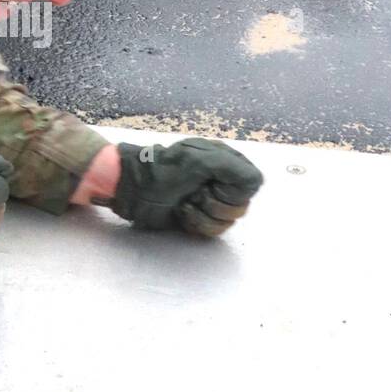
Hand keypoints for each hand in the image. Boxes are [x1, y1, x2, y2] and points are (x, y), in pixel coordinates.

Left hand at [109, 138, 262, 236]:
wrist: (133, 189)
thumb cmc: (164, 169)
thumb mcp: (200, 160)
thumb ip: (233, 168)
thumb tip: (257, 182)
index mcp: (224, 161)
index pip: (251, 182)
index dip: (235, 189)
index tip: (214, 184)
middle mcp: (221, 180)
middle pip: (241, 205)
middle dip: (216, 203)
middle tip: (195, 192)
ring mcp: (210, 201)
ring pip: (228, 221)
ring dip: (204, 214)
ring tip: (185, 203)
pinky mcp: (199, 219)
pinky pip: (214, 231)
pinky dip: (196, 223)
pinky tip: (181, 213)